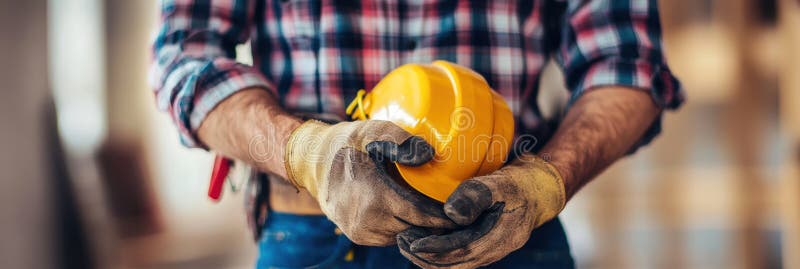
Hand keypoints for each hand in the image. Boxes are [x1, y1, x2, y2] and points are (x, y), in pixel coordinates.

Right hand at [284, 120, 456, 245]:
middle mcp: (368, 222)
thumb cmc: (348, 143)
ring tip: (439, 209)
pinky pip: (392, 236)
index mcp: (375, 198)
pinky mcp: (360, 237)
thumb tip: (430, 155)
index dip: (446, 214)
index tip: (465, 208)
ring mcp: (363, 232)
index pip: (422, 215)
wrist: (313, 163)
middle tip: (459, 209)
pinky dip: (405, 226)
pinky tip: (415, 211)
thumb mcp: (372, 131)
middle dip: (438, 221)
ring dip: (421, 226)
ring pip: (406, 235)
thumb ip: (400, 140)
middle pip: (417, 228)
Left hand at [397, 154, 566, 267]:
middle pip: (456, 263)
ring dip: (431, 258)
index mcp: (499, 237)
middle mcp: (496, 249)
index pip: (461, 251)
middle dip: (426, 257)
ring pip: (457, 264)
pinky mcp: (487, 246)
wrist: (541, 189)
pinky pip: (461, 257)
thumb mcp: (501, 182)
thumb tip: (451, 212)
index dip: (434, 249)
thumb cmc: (520, 182)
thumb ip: (476, 195)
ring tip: (408, 243)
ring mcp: (492, 250)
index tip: (411, 241)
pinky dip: (441, 253)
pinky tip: (425, 240)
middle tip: (402, 242)